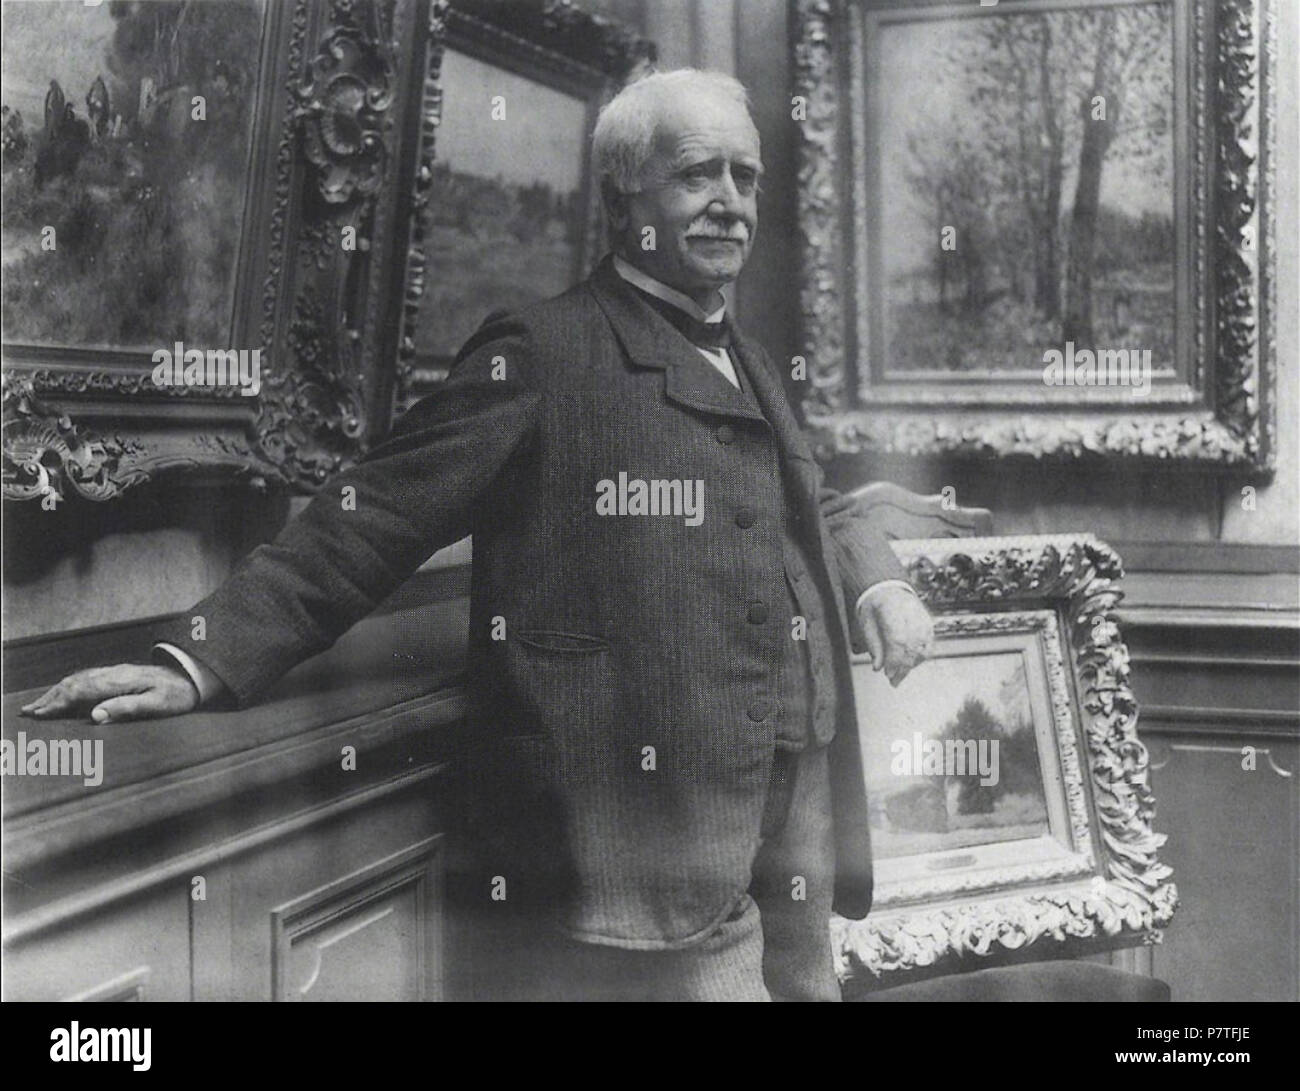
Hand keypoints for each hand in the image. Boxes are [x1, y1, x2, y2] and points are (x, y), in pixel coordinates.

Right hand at [20, 665, 198, 723]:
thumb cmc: (178, 695)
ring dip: (56, 691)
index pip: (79, 691)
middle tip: (27, 712)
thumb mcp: (157, 705)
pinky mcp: (119, 674)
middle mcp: (113, 673)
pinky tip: (65, 691)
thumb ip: (126, 708)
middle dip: (49, 698)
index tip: (36, 714)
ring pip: (79, 678)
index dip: (56, 703)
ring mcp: (116, 672)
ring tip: (39, 704)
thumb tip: (95, 716)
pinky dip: (70, 685)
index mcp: (119, 681)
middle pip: (74, 683)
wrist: (194, 677)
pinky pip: (87, 677)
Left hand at [858, 585, 933, 686]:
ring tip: (900, 677)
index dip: (894, 659)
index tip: (888, 673)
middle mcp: (910, 611)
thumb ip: (873, 645)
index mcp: (891, 608)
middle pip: (912, 644)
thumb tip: (878, 667)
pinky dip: (920, 658)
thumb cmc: (874, 608)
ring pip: (923, 646)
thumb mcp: (866, 624)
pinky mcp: (929, 622)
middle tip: (894, 681)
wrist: (887, 589)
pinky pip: (928, 644)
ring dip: (912, 665)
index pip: (898, 638)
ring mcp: (922, 616)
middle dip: (903, 666)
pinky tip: (909, 666)